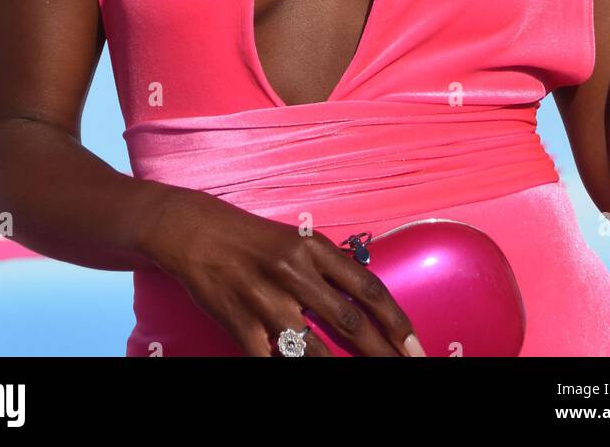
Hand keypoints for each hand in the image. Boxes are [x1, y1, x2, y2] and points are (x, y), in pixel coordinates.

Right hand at [140, 185, 424, 357]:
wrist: (194, 230)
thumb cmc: (251, 238)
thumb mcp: (295, 241)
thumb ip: (328, 267)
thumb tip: (364, 299)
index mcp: (312, 248)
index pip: (366, 287)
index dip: (395, 319)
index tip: (414, 344)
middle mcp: (293, 271)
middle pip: (348, 321)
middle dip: (381, 352)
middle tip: (406, 368)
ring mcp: (265, 298)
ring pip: (313, 348)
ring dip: (338, 369)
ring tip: (361, 379)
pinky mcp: (238, 321)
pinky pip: (269, 358)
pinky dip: (287, 369)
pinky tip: (302, 372)